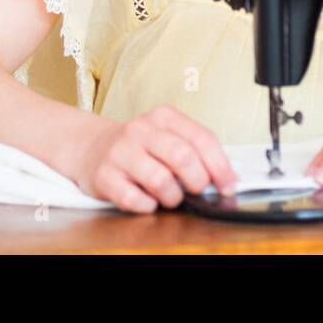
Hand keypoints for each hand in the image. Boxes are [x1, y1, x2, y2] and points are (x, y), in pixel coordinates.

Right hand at [74, 105, 238, 213]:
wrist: (92, 148)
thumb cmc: (141, 147)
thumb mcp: (169, 136)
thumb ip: (198, 152)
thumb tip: (230, 180)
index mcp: (164, 116)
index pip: (202, 138)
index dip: (220, 166)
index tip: (228, 185)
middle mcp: (140, 130)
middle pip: (183, 157)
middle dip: (198, 181)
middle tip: (197, 190)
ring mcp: (120, 152)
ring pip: (161, 180)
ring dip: (173, 197)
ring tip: (171, 196)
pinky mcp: (104, 176)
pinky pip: (134, 199)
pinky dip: (148, 206)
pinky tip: (149, 200)